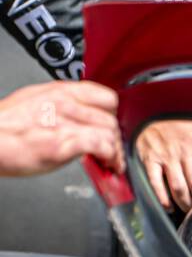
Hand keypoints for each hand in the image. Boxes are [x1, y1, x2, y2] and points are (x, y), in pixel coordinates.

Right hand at [0, 81, 123, 176]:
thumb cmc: (3, 125)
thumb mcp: (35, 101)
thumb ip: (61, 106)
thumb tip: (78, 114)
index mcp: (60, 92)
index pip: (105, 97)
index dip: (112, 115)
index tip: (112, 125)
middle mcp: (66, 104)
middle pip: (110, 119)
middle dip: (114, 137)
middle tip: (113, 148)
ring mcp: (65, 124)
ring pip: (110, 133)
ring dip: (115, 150)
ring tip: (113, 160)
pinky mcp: (62, 144)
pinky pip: (100, 147)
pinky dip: (109, 157)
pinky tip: (108, 164)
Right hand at [136, 120, 191, 211]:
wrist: (151, 101)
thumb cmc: (181, 112)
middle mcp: (186, 151)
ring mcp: (167, 156)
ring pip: (179, 187)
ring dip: (185, 203)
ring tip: (189, 211)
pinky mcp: (149, 159)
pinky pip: (156, 183)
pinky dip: (162, 198)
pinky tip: (168, 207)